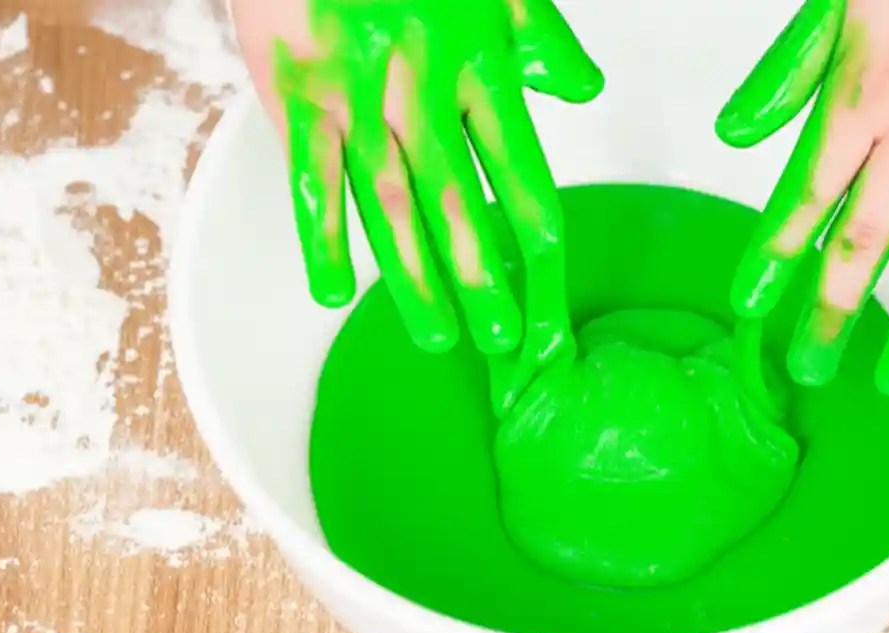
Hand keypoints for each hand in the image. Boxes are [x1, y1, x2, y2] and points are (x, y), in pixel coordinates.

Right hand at [232, 0, 602, 353]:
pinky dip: (322, 234)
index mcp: (479, 63)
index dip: (534, 234)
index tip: (549, 286)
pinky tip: (334, 291)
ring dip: (413, 275)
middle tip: (500, 341)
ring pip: (390, 199)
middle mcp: (425, 88)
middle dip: (481, 276)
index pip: (520, 168)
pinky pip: (312, 171)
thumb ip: (542, 36)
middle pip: (458, 199)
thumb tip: (587, 91)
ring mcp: (359, 93)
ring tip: (435, 340)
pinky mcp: (301, 90)